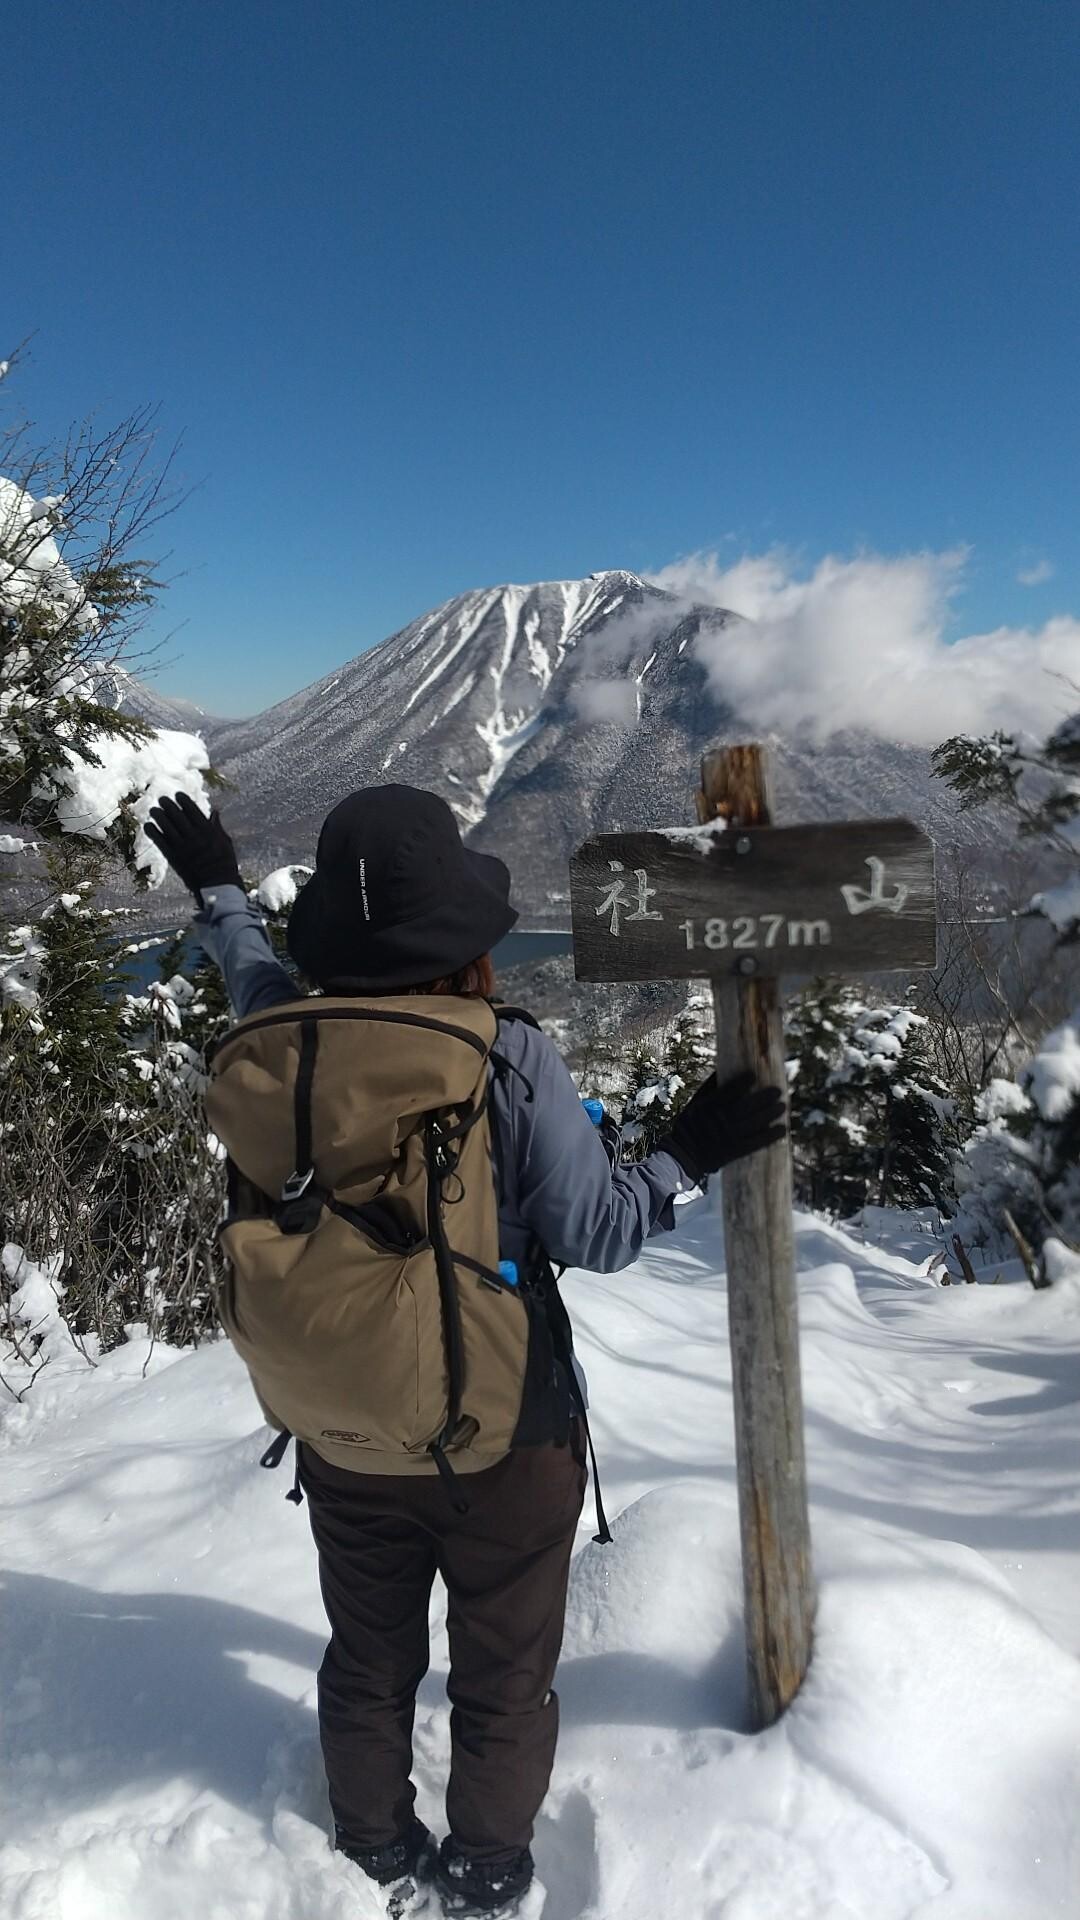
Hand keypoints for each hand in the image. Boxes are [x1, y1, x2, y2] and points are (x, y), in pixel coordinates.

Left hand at [145, 791, 241, 901]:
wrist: (217, 884)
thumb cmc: (224, 863)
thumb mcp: (225, 842)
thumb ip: (217, 826)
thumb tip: (215, 811)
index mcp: (208, 831)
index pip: (193, 810)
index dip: (184, 801)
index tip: (178, 795)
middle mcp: (194, 836)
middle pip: (177, 816)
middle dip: (168, 805)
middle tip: (162, 799)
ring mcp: (183, 847)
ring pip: (167, 826)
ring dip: (158, 816)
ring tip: (153, 810)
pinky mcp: (174, 857)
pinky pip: (160, 842)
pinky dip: (153, 832)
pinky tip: (148, 825)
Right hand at [659, 1070, 786, 1182]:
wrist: (684, 1155)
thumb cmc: (691, 1125)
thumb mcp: (695, 1104)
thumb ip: (710, 1089)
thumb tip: (725, 1068)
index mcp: (707, 1107)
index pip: (728, 1092)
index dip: (742, 1083)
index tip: (754, 1076)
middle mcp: (718, 1121)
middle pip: (746, 1107)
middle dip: (764, 1098)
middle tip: (778, 1091)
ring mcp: (727, 1137)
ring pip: (753, 1123)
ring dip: (770, 1114)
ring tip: (783, 1106)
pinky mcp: (734, 1151)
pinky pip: (755, 1142)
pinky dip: (770, 1136)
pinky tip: (782, 1129)